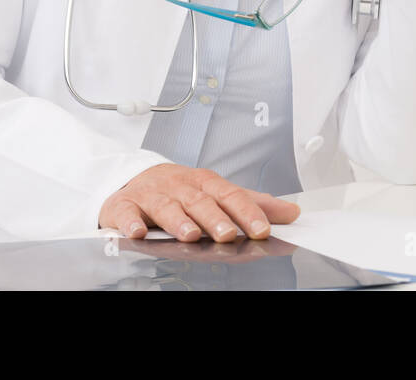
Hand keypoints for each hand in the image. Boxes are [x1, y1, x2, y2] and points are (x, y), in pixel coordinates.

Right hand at [97, 163, 300, 241]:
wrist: (134, 179)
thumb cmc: (181, 189)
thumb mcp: (217, 192)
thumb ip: (252, 203)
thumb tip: (291, 212)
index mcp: (205, 183)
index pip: (230, 195)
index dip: (246, 211)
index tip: (262, 229)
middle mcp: (180, 186)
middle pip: (200, 201)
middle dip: (215, 218)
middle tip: (229, 234)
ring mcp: (151, 195)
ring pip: (166, 206)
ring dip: (178, 220)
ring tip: (190, 236)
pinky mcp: (124, 206)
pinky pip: (126, 213)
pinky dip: (130, 222)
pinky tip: (138, 233)